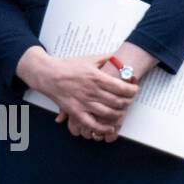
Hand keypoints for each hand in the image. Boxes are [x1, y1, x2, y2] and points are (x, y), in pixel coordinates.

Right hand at [17, 47, 136, 139]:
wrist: (48, 74)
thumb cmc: (68, 66)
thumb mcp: (88, 59)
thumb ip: (104, 58)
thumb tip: (117, 55)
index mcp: (96, 77)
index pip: (121, 87)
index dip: (132, 90)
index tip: (135, 90)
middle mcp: (92, 91)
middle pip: (117, 102)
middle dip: (128, 102)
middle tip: (130, 101)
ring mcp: (84, 103)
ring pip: (108, 113)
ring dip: (119, 114)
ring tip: (122, 112)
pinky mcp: (76, 112)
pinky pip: (92, 124)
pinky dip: (103, 128)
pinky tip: (110, 127)